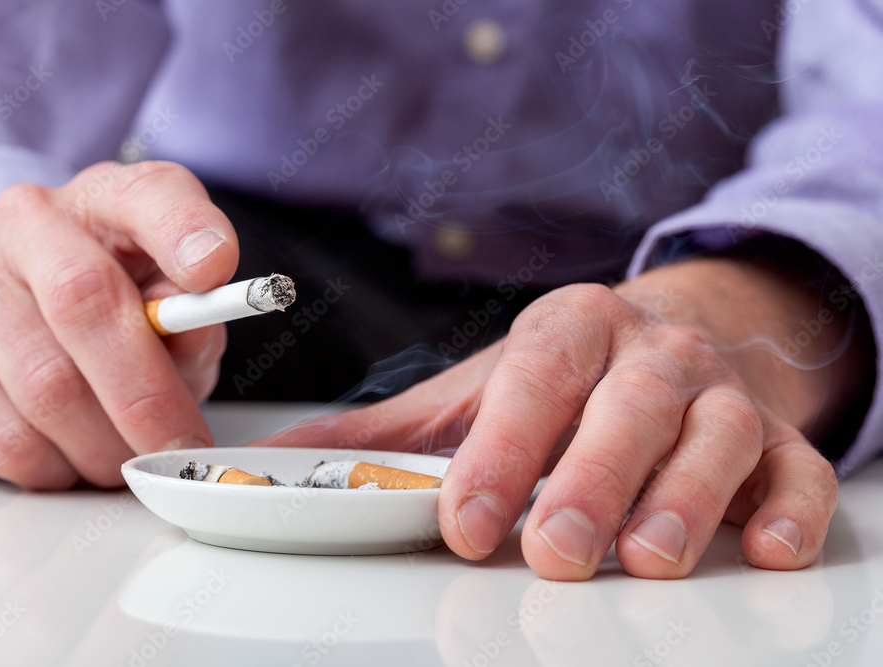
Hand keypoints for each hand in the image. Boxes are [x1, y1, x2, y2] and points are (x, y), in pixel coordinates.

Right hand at [0, 161, 236, 487]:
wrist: (13, 325)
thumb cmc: (112, 315)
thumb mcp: (170, 309)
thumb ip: (192, 318)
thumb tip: (191, 334)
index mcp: (104, 199)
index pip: (148, 194)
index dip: (184, 230)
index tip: (214, 272)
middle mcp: (23, 224)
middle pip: (84, 304)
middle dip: (146, 396)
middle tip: (179, 449)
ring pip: (44, 388)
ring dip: (101, 447)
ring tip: (120, 459)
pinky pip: (1, 436)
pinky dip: (51, 468)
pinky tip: (64, 459)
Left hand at [255, 256, 855, 578]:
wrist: (662, 343)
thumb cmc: (560, 380)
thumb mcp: (473, 393)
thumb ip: (386, 434)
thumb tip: (281, 461)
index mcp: (570, 328)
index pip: (536, 375)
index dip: (502, 445)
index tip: (465, 519)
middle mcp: (650, 352)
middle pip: (628, 406)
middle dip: (590, 478)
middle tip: (553, 551)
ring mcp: (719, 392)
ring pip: (715, 434)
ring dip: (684, 497)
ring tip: (647, 558)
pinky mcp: (776, 438)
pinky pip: (797, 466)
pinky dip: (791, 505)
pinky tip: (769, 545)